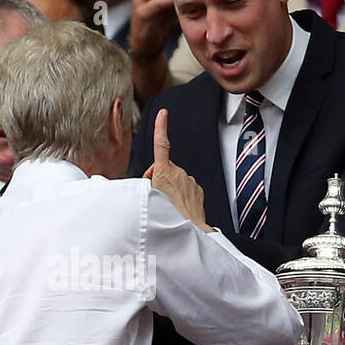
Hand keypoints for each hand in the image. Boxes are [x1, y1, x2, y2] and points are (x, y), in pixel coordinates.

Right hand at [143, 110, 210, 231]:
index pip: (161, 144)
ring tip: (168, 205)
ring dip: (170, 189)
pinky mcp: (198, 189)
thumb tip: (148, 179)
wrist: (188, 230)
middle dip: (158, 179)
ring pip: (175, 180)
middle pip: (163, 170)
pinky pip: (186, 187)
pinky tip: (178, 207)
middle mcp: (179, 172)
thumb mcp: (146, 197)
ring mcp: (190, 181)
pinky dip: (181, 195)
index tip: (163, 114)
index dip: (160, 128)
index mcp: (164, 172)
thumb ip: (146, 184)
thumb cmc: (165, 217)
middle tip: (155, 196)